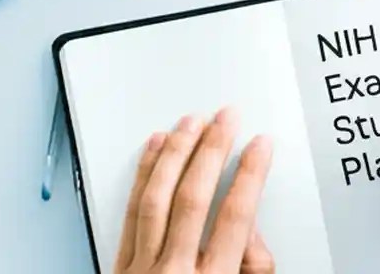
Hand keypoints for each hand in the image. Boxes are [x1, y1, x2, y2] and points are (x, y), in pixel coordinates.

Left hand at [115, 108, 275, 273]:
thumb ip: (253, 267)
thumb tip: (251, 227)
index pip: (235, 216)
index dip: (250, 175)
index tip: (259, 146)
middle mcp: (175, 273)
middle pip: (193, 198)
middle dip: (213, 150)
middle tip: (225, 120)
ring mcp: (143, 269)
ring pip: (157, 198)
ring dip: (176, 152)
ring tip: (190, 124)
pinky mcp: (120, 268)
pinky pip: (130, 213)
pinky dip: (143, 175)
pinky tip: (154, 149)